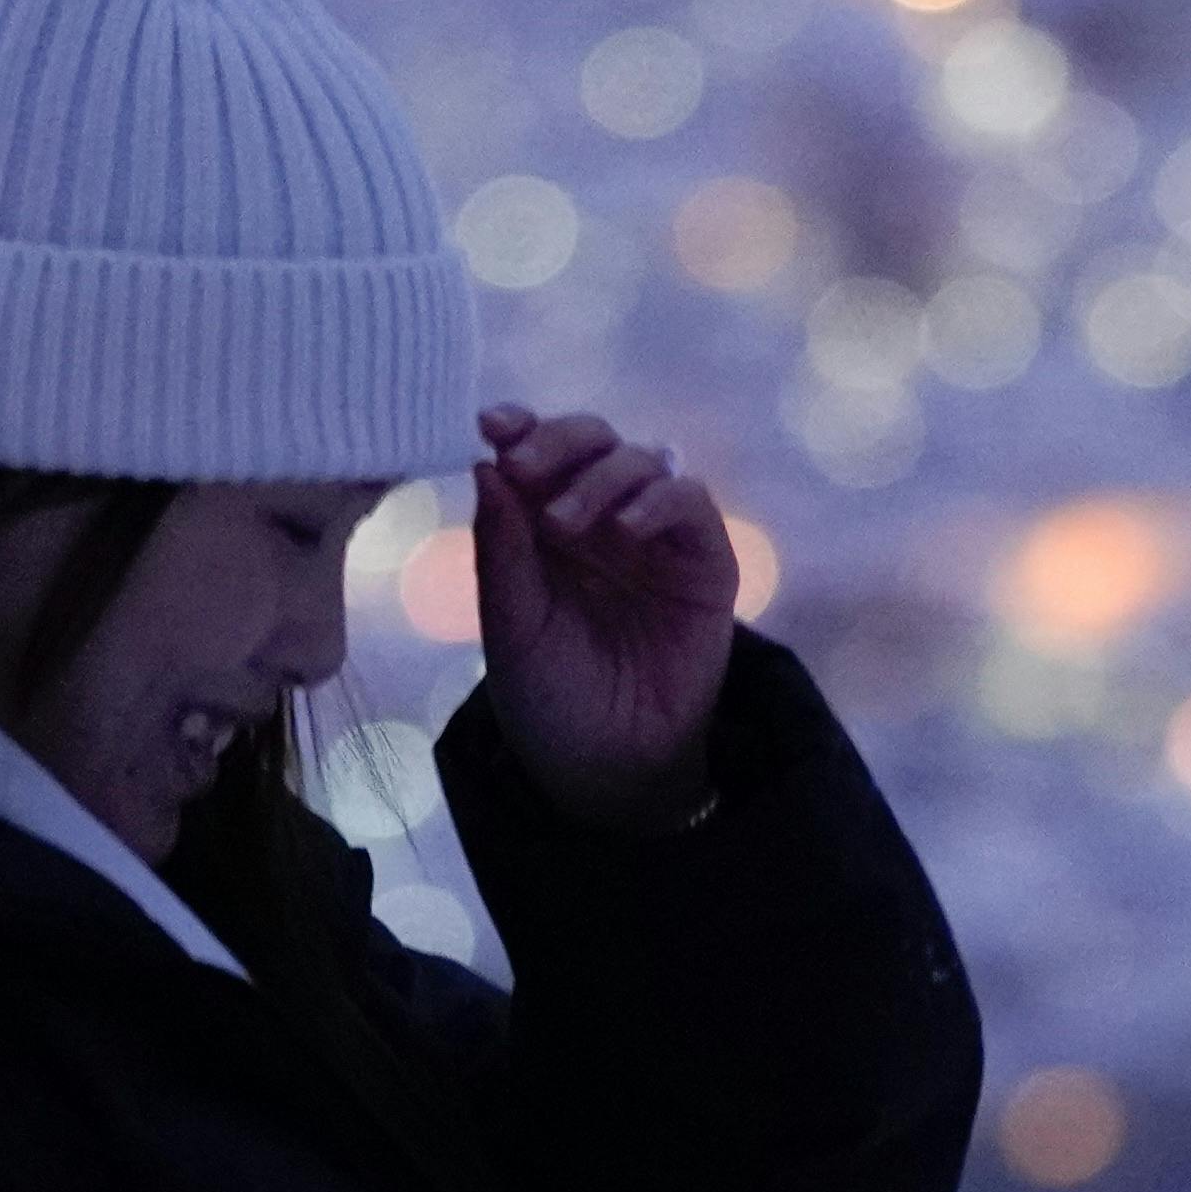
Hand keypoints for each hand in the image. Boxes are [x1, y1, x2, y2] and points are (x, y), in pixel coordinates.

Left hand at [473, 403, 742, 821]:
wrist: (607, 766)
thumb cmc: (548, 697)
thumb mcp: (510, 622)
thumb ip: (502, 546)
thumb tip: (485, 460)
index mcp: (545, 525)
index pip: (536, 452)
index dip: (519, 425)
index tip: (489, 425)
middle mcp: (602, 518)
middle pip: (591, 441)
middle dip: (557, 441)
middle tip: (525, 467)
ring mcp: (655, 537)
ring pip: (640, 460)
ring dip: (600, 477)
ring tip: (565, 525)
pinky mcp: (705, 562)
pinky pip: (691, 503)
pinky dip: (661, 500)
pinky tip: (628, 527)